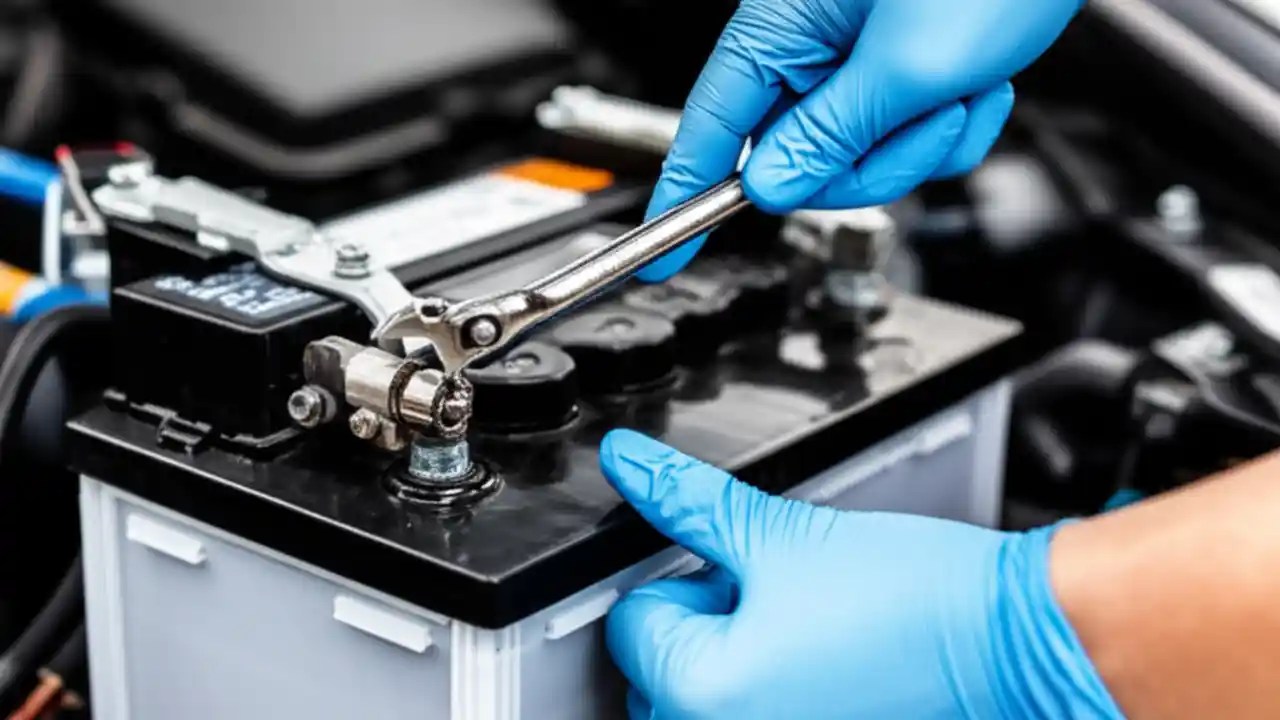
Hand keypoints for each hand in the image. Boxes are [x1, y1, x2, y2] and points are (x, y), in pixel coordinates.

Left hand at [599, 429, 1121, 718]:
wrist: (1012, 645)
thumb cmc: (915, 603)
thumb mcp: (781, 535)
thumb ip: (687, 501)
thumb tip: (628, 464)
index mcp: (700, 695)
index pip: (633, 625)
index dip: (684, 580)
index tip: (735, 568)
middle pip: (663, 671)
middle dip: (705, 624)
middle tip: (774, 593)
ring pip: (708, 701)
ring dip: (737, 662)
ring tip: (807, 627)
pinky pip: (758, 719)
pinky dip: (775, 694)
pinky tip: (824, 663)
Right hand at [637, 0, 1084, 281]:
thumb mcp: (905, 67)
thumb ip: (829, 137)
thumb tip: (768, 189)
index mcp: (782, 27)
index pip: (711, 128)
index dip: (683, 198)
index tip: (660, 257)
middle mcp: (810, 45)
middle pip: (799, 162)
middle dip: (870, 161)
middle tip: (920, 122)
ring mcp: (856, 61)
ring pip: (861, 160)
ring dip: (922, 141)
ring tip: (961, 88)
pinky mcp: (901, 72)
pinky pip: (906, 141)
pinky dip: (951, 128)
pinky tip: (979, 86)